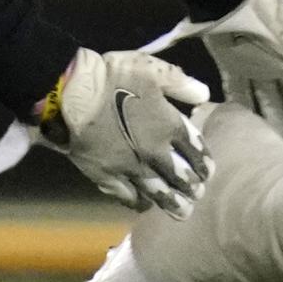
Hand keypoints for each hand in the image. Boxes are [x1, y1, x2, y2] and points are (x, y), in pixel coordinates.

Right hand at [38, 48, 212, 215]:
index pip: (194, 150)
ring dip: (172, 202)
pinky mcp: (107, 176)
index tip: (208, 171)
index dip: (203, 162)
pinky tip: (144, 206)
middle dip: (192, 187)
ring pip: (157, 191)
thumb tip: (204, 95)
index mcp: (168, 126)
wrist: (74, 94)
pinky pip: (127, 196)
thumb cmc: (114, 77)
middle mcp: (154, 152)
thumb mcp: (152, 69)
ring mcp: (131, 167)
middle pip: (179, 176)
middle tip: (198, 195)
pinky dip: (138, 202)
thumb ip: (181, 83)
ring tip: (183, 212)